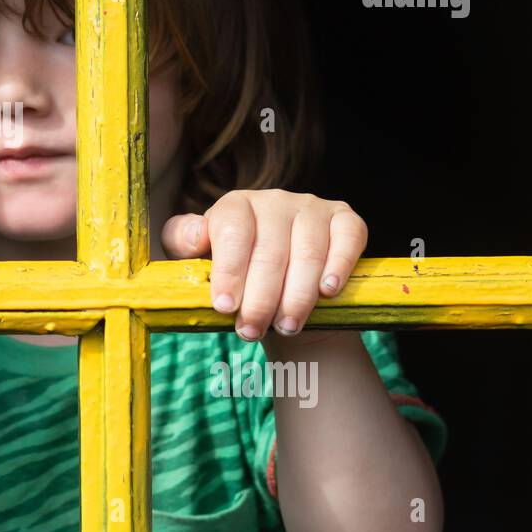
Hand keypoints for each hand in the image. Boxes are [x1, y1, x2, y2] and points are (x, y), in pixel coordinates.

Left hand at [160, 190, 366, 343]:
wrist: (283, 290)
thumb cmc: (237, 274)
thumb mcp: (201, 259)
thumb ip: (184, 242)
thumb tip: (194, 237)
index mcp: (236, 205)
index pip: (232, 232)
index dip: (228, 271)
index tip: (224, 307)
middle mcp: (274, 200)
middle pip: (269, 250)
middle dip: (259, 297)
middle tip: (251, 331)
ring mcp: (312, 208)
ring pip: (307, 252)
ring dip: (296, 296)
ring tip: (285, 327)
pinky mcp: (346, 220)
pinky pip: (348, 238)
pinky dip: (338, 266)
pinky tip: (327, 292)